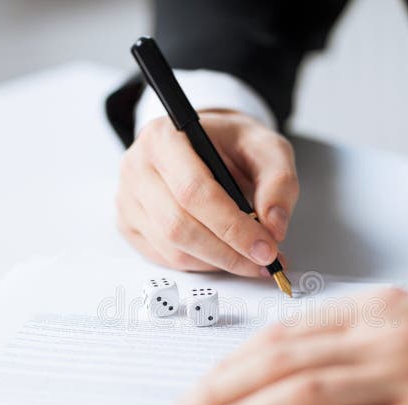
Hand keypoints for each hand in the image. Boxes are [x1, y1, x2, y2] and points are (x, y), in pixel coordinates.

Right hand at [115, 110, 298, 276]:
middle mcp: (138, 166)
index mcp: (165, 137)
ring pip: (172, 248)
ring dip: (217, 262)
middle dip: (228, 252)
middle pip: (178, 225)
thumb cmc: (232, 144)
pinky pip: (165, 258)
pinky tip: (224, 255)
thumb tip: (274, 226)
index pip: (194, 191)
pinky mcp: (129, 224)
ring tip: (250, 260)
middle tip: (263, 261)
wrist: (207, 143)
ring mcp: (128, 198)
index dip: (232, 226)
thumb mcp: (267, 147)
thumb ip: (279, 182)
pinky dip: (201, 264)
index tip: (265, 247)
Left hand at [169, 289, 407, 404]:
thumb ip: (353, 334)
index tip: (199, 386)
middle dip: (220, 390)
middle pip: (279, 362)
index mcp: (370, 310)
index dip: (231, 363)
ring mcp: (402, 376)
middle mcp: (377, 337)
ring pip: (304, 392)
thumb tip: (297, 362)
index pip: (281, 336)